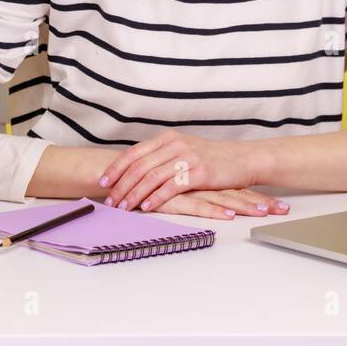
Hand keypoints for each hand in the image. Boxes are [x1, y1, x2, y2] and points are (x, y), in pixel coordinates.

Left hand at [98, 132, 277, 212]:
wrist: (244, 159)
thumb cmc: (214, 158)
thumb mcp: (186, 150)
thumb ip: (164, 156)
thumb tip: (138, 170)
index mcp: (169, 138)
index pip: (135, 152)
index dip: (116, 167)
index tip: (103, 180)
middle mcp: (175, 144)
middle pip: (139, 166)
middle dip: (121, 184)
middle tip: (109, 200)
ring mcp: (187, 157)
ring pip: (151, 177)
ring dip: (134, 194)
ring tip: (124, 207)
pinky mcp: (198, 172)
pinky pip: (170, 187)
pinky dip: (155, 198)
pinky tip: (146, 207)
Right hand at [153, 188, 290, 219]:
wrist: (120, 175)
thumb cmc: (146, 182)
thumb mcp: (175, 185)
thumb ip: (192, 189)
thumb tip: (212, 198)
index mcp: (202, 177)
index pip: (235, 185)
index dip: (257, 194)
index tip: (279, 204)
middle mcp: (199, 180)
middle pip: (235, 191)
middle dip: (260, 201)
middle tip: (284, 209)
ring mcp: (189, 188)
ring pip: (222, 198)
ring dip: (244, 206)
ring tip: (265, 213)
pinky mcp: (175, 198)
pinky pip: (198, 205)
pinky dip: (215, 211)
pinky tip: (228, 216)